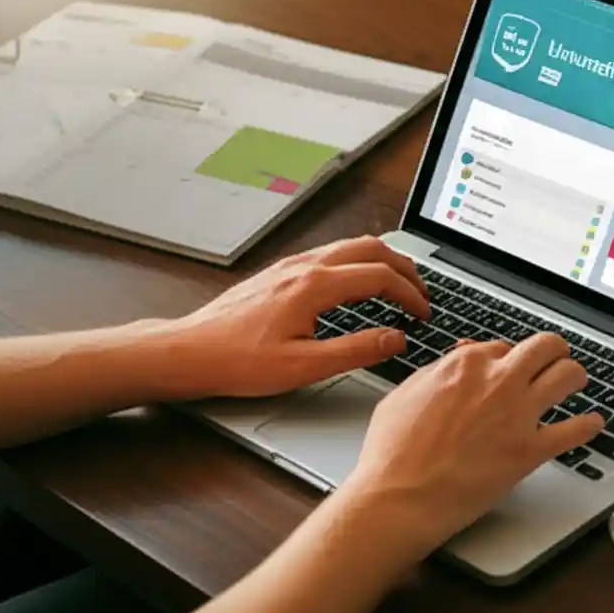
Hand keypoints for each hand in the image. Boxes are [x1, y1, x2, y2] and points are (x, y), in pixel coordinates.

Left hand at [162, 236, 430, 398]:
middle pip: (372, 248)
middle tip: (422, 293)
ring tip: (400, 285)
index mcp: (315, 286)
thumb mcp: (304, 367)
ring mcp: (291, 265)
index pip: (381, 277)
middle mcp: (305, 266)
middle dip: (405, 268)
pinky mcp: (281, 272)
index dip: (411, 294)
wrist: (189, 351)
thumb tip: (395, 339)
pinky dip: (359, 263)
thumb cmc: (239, 362)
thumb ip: (356, 351)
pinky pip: (332, 253)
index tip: (424, 314)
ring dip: (383, 261)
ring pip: (351, 246)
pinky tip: (359, 284)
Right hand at [343, 333, 602, 548]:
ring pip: (568, 377)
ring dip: (576, 378)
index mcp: (464, 365)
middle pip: (545, 347)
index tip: (511, 370)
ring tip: (577, 384)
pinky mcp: (530, 450)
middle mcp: (496, 382)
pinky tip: (592, 425)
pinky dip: (588, 426)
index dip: (509, 359)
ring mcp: (517, 414)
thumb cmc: (392, 454)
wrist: (399, 496)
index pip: (504, 347)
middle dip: (553, 352)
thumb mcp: (403, 395)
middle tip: (556, 362)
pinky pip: (575, 430)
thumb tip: (451, 365)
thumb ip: (433, 374)